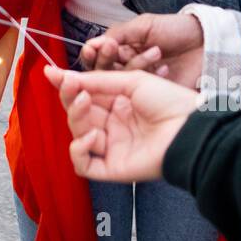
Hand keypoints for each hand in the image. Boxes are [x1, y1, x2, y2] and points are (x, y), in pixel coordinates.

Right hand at [44, 66, 201, 182]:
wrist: (189, 129)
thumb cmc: (168, 101)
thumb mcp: (131, 81)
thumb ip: (96, 81)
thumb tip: (61, 75)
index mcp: (118, 104)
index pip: (84, 95)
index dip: (68, 85)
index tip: (51, 73)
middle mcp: (112, 125)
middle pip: (78, 114)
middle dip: (70, 98)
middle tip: (72, 87)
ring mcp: (111, 147)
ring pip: (77, 135)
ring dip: (75, 117)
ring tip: (85, 103)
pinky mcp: (112, 168)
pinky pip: (83, 164)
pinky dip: (80, 150)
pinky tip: (94, 136)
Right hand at [79, 12, 204, 87]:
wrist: (205, 42)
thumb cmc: (175, 30)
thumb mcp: (143, 26)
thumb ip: (118, 34)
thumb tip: (92, 43)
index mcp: (121, 49)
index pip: (97, 57)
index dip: (93, 54)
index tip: (94, 48)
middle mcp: (126, 67)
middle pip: (103, 72)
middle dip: (106, 60)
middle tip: (115, 49)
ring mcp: (139, 82)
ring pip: (121, 82)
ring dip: (136, 65)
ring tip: (156, 51)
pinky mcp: (153, 95)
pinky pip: (141, 92)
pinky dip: (152, 76)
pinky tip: (165, 67)